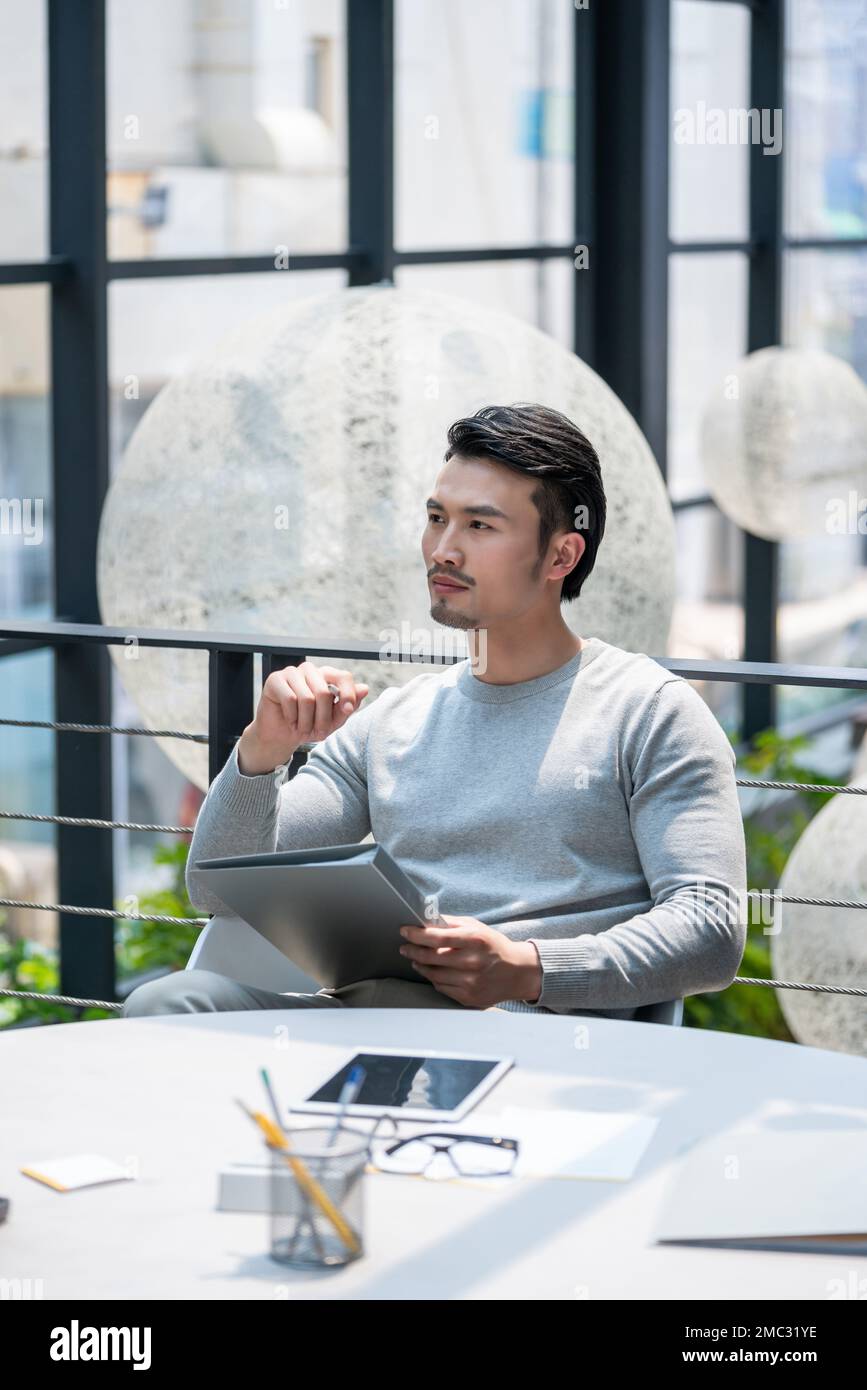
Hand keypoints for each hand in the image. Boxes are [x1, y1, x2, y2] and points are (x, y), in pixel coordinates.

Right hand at [237, 661, 369, 774]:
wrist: (282, 735)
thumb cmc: (310, 725)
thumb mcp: (334, 720)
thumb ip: (348, 705)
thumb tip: (365, 688)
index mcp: (327, 675)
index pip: (343, 676)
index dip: (348, 694)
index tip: (348, 711)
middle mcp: (310, 670)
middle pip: (324, 692)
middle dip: (323, 718)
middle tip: (320, 734)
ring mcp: (292, 672)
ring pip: (307, 698)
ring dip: (306, 721)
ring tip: (303, 729)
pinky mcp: (275, 679)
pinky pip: (290, 699)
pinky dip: (292, 717)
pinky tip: (291, 722)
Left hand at [398, 915, 542, 1008]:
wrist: (517, 972)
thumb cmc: (493, 946)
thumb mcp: (477, 927)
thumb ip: (451, 923)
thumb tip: (425, 920)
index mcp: (475, 940)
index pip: (437, 937)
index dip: (417, 935)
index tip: (405, 931)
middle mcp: (473, 962)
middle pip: (431, 957)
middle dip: (413, 950)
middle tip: (405, 947)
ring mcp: (470, 982)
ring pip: (433, 974)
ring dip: (420, 965)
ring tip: (416, 959)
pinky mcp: (469, 997)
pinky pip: (441, 987)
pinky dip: (434, 978)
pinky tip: (434, 971)